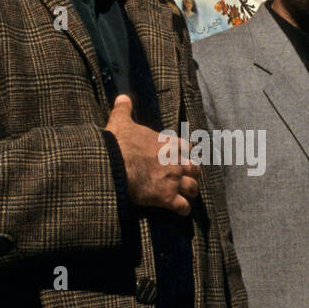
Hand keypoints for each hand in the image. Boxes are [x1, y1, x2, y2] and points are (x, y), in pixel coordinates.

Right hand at [106, 94, 200, 215]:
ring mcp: (174, 180)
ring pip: (193, 188)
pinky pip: (183, 207)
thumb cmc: (118, 142)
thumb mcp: (121, 121)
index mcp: (169, 144)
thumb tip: (122, 97)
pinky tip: (179, 211)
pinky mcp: (167, 197)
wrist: (113, 162)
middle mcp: (176, 161)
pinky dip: (182, 210)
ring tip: (184, 196)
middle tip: (184, 180)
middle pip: (195, 169)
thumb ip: (124, 109)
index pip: (188, 148)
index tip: (181, 159)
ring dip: (189, 193)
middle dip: (191, 175)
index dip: (185, 155)